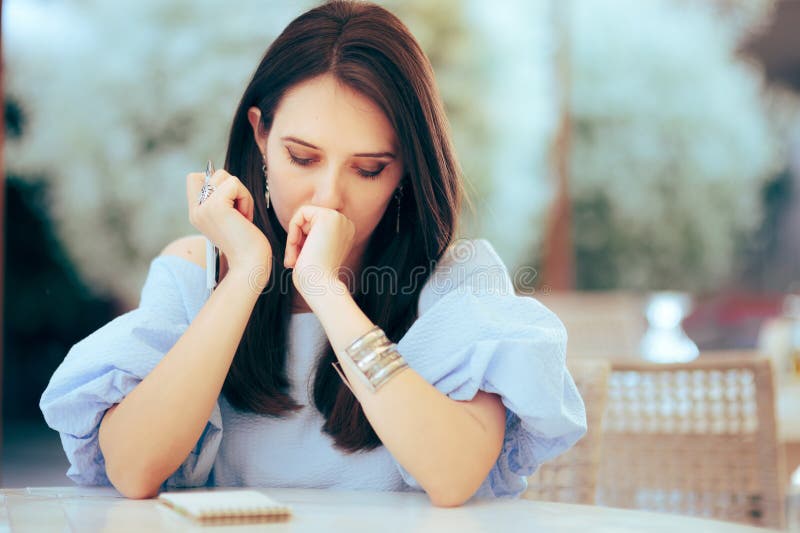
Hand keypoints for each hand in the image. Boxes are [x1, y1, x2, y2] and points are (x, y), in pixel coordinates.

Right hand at [186, 169, 271, 284]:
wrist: (250, 265)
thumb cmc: (247, 245)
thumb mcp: (230, 219)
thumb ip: (223, 200)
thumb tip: (228, 180)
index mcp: (197, 214)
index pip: (194, 178)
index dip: (215, 182)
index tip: (230, 205)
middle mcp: (196, 210)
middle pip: (213, 174)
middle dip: (233, 189)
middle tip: (239, 214)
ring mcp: (203, 207)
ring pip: (224, 176)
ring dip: (241, 194)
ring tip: (242, 217)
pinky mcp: (216, 206)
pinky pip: (234, 184)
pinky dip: (245, 199)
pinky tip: (245, 218)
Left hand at [283, 205, 354, 297]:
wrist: (319, 285)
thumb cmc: (313, 277)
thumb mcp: (314, 254)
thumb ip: (311, 238)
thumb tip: (300, 222)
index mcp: (345, 234)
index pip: (316, 226)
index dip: (303, 242)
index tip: (297, 260)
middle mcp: (346, 224)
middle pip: (310, 220)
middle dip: (297, 239)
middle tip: (292, 261)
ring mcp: (339, 218)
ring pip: (304, 217)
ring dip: (294, 238)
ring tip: (293, 258)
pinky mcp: (328, 216)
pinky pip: (301, 213)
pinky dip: (293, 229)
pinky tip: (294, 245)